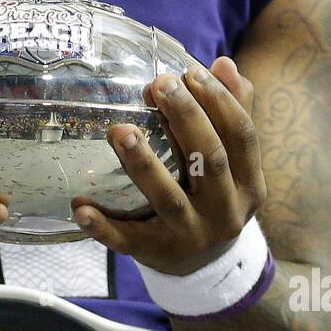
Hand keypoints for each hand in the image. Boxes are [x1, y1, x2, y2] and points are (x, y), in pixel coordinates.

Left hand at [69, 57, 266, 276]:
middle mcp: (225, 212)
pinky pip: (128, 241)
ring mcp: (191, 237)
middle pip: (210, 161)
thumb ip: (231, 114)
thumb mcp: (232, 163)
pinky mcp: (157, 255)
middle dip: (186, 119)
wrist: (207, 267)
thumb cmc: (213, 196)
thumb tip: (224, 63)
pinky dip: (103, 227)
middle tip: (158, 85)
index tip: (191, 71)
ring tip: (120, 131)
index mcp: (250, 184)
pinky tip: (80, 208)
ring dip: (143, 165)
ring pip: (169, 199)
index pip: (241, 136)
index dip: (220, 101)